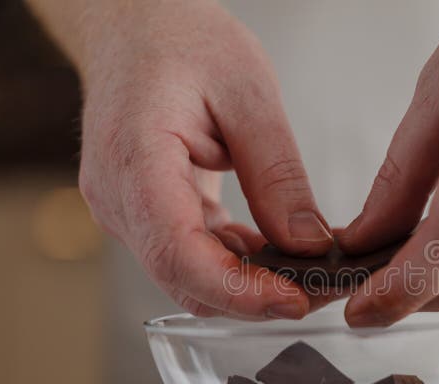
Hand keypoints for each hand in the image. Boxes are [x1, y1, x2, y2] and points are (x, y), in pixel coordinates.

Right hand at [76, 1, 332, 318]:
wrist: (137, 24)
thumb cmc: (180, 40)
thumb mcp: (248, 95)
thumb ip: (277, 176)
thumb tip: (308, 244)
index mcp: (135, 160)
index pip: (179, 254)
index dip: (239, 292)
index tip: (294, 301)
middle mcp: (120, 197)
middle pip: (185, 278)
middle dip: (255, 296)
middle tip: (319, 289)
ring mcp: (127, 209)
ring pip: (189, 275)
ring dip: (248, 283)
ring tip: (306, 270)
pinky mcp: (145, 211)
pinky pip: (190, 253)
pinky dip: (234, 261)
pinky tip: (273, 249)